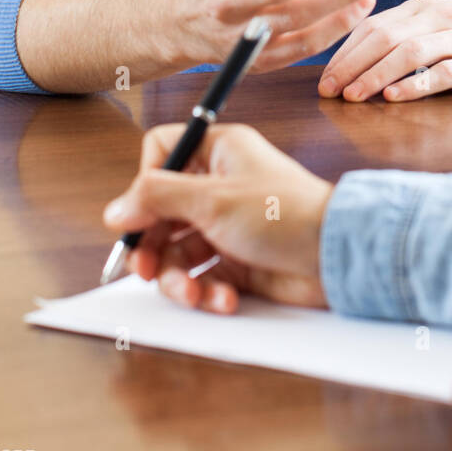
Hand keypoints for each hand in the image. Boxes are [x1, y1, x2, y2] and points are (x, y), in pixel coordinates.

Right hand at [102, 122, 333, 312]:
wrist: (336, 256)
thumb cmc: (285, 214)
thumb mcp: (212, 200)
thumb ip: (157, 199)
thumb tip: (115, 209)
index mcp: (218, 151)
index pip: (161, 153)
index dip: (145, 184)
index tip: (142, 214)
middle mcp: (220, 184)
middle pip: (160, 212)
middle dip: (153, 246)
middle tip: (146, 270)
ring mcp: (227, 223)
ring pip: (177, 251)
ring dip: (178, 279)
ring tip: (193, 294)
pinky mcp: (237, 260)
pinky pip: (202, 276)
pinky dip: (207, 291)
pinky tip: (223, 299)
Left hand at [317, 0, 451, 101]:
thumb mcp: (449, 21)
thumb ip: (414, 32)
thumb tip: (369, 58)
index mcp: (427, 6)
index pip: (374, 25)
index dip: (344, 51)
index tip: (323, 77)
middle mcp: (441, 15)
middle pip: (384, 37)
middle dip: (350, 64)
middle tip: (327, 91)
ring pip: (409, 52)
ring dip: (375, 74)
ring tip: (352, 97)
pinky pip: (445, 71)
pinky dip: (416, 84)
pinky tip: (395, 97)